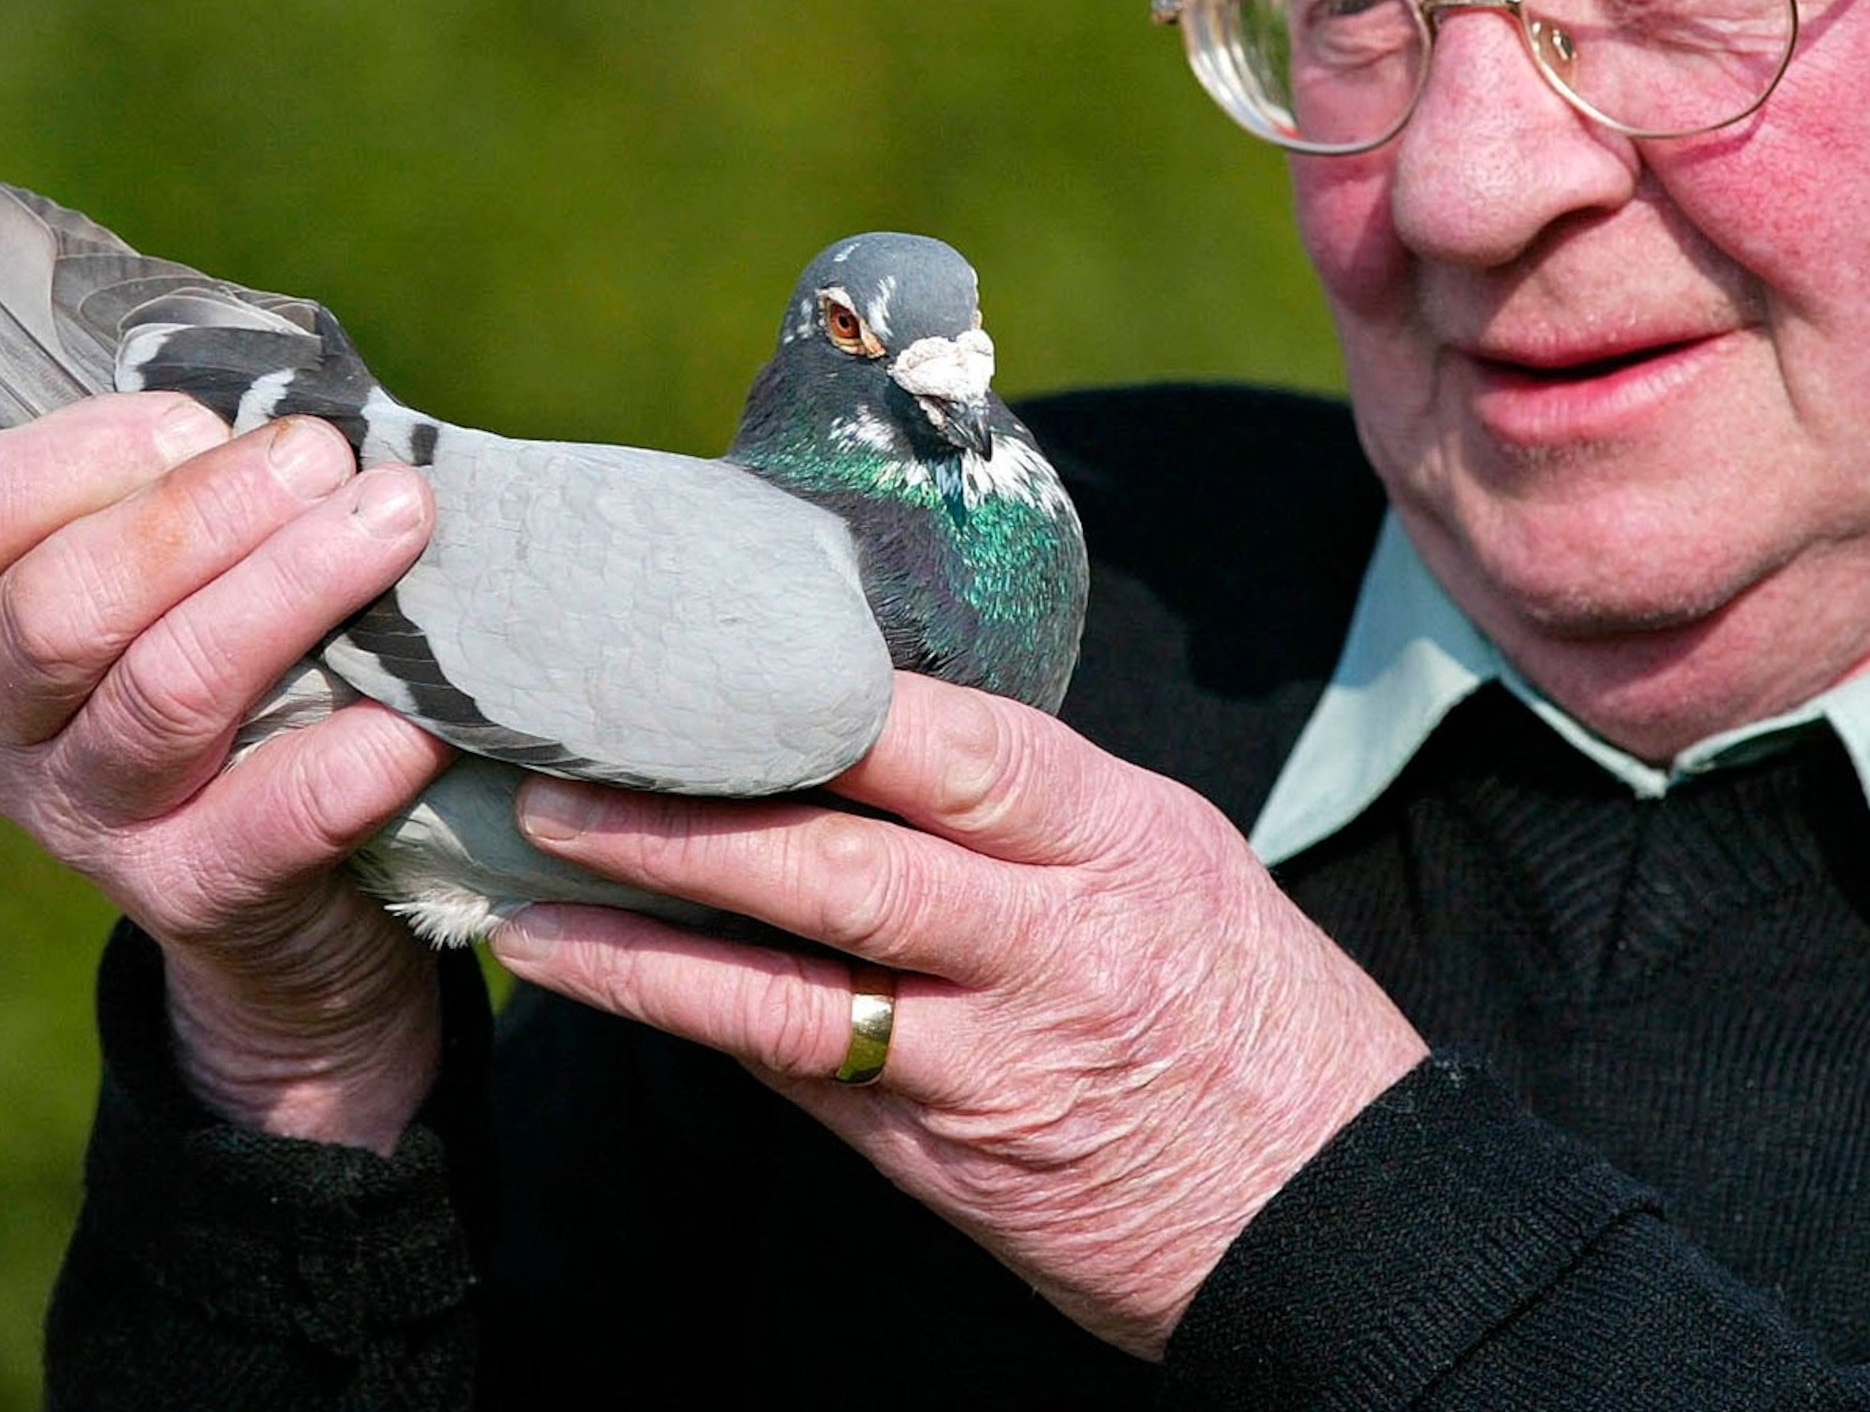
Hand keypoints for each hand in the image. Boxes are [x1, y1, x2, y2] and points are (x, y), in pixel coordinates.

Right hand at [0, 394, 453, 1150]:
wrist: (289, 908)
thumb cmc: (248, 681)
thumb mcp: (189, 583)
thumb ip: (205, 493)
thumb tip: (304, 401)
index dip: (81, 454)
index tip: (204, 415)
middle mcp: (2, 728)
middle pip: (64, 607)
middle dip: (204, 514)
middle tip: (326, 454)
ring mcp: (85, 825)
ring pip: (165, 695)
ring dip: (289, 591)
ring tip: (398, 519)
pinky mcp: (191, 900)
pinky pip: (269, 822)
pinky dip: (352, 757)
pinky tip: (420, 711)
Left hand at [486, 673, 1429, 1356]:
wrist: (1338, 1217)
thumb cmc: (1253, 1013)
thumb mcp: (1176, 864)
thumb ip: (1036, 808)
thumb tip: (877, 730)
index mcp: (1120, 840)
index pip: (961, 748)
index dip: (825, 703)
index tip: (700, 653)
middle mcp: (1055, 943)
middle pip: (848, 863)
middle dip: (691, 816)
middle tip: (558, 766)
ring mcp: (998, 1059)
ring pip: (798, 988)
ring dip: (650, 937)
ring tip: (531, 890)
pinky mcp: (953, 1159)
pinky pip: (808, 1080)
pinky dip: (698, 1025)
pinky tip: (605, 989)